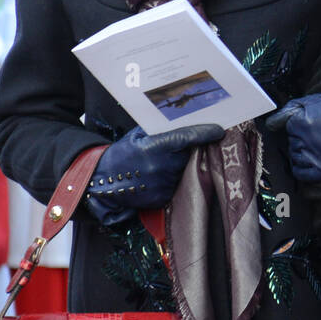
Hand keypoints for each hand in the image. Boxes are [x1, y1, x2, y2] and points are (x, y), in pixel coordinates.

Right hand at [86, 123, 224, 223]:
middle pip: (188, 155)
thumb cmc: (120, 155)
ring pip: (183, 170)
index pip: (187, 138)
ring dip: (178, 165)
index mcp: (155, 148)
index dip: (205, 133)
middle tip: (181, 146)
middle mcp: (162, 167)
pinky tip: (157, 176)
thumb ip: (158, 130)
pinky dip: (172, 179)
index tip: (219, 130)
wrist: (102, 182)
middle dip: (189, 150)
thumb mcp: (137, 136)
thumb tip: (180, 122)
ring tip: (160, 163)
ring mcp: (164, 184)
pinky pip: (176, 184)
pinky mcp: (163, 197)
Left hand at [265, 74, 320, 180]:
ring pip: (295, 157)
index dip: (299, 126)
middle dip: (302, 139)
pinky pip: (301, 173)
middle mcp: (305, 139)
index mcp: (301, 121)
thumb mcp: (314, 101)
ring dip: (304, 152)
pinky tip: (314, 160)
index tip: (313, 125)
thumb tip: (271, 124)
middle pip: (291, 143)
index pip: (286, 128)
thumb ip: (290, 110)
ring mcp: (314, 156)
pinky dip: (303, 168)